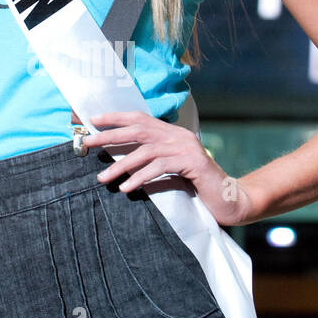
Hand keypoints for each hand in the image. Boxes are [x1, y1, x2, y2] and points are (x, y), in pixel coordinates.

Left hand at [85, 111, 256, 225]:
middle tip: (88, 143)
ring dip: (120, 164)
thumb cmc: (197, 187)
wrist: (229, 200)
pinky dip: (140, 177)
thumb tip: (121, 162)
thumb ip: (153, 161)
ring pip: (145, 151)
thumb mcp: (171, 170)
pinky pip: (159, 167)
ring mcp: (186, 147)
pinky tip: (127, 188)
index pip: (140, 118)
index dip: (116, 117)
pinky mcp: (192, 163)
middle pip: (138, 129)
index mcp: (172, 133)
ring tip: (103, 178)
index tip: (93, 121)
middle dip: (109, 135)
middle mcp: (178, 135)